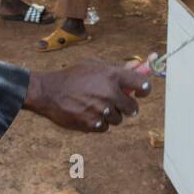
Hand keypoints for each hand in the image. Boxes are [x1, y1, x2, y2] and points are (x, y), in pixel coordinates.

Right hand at [23, 60, 153, 132]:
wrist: (49, 92)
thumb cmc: (73, 76)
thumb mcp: (94, 65)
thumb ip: (117, 68)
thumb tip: (138, 67)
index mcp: (112, 75)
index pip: (143, 85)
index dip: (144, 90)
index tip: (140, 92)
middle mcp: (110, 93)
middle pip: (133, 108)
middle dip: (127, 106)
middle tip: (117, 102)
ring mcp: (101, 110)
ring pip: (119, 119)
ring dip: (111, 115)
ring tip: (95, 106)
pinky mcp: (92, 124)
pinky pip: (105, 127)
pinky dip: (99, 123)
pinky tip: (88, 114)